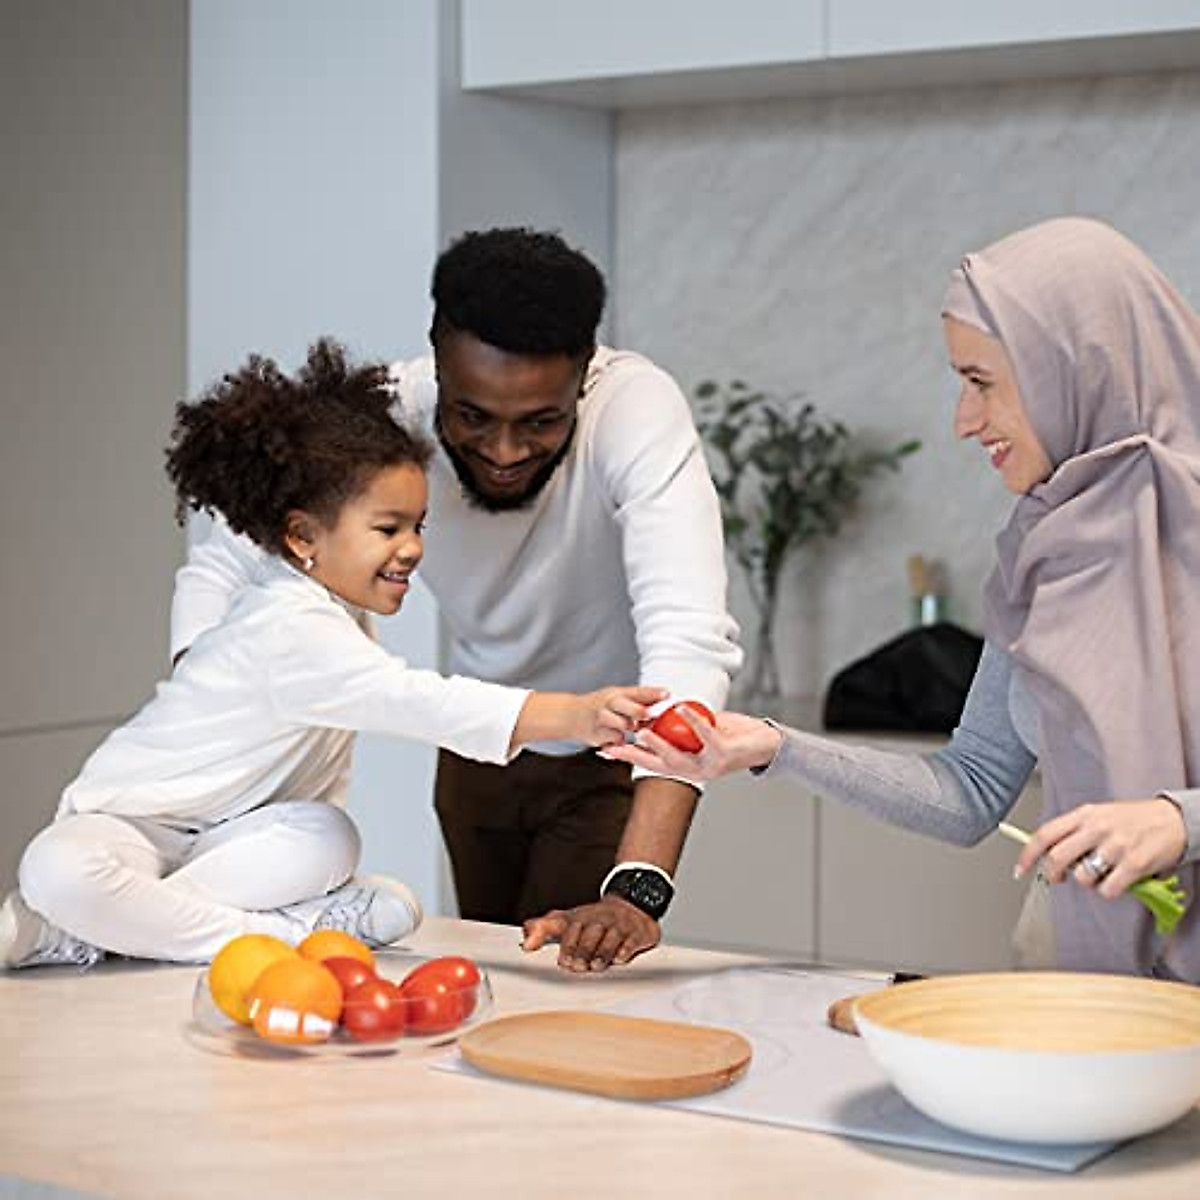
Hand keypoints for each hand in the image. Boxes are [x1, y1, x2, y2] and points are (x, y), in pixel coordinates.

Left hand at [521, 895, 660, 972]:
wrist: (631, 903)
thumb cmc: (594, 919)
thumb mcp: (567, 919)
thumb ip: (543, 929)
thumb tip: (525, 943)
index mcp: (582, 917)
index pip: (572, 927)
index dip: (567, 944)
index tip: (563, 961)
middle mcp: (601, 919)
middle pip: (591, 933)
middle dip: (583, 950)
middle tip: (577, 967)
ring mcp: (621, 925)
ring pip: (612, 937)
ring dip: (603, 952)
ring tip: (596, 967)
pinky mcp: (638, 932)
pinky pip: (633, 940)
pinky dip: (626, 949)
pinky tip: (620, 959)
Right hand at [572, 685, 668, 746]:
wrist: (571, 715)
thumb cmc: (602, 706)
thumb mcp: (618, 697)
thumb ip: (640, 699)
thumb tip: (666, 696)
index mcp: (618, 693)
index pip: (638, 691)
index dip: (653, 693)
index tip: (667, 694)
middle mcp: (609, 703)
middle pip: (628, 707)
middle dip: (639, 712)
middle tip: (647, 716)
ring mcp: (601, 718)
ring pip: (622, 725)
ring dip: (627, 728)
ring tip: (627, 727)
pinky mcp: (596, 734)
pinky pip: (614, 740)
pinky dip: (618, 741)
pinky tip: (615, 738)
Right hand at [601, 709, 781, 780]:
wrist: (764, 743)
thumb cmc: (733, 735)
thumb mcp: (701, 732)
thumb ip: (680, 729)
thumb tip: (657, 715)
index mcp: (687, 767)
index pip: (652, 764)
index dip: (629, 757)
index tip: (606, 750)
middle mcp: (695, 771)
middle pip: (658, 765)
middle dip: (635, 756)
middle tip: (614, 746)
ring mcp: (708, 766)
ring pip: (677, 756)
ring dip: (659, 743)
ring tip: (643, 729)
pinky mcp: (722, 755)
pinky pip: (704, 735)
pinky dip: (692, 720)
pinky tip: (682, 707)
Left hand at [1014, 798, 1186, 899]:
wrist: (1173, 820)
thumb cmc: (1133, 819)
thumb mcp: (1098, 815)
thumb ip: (1074, 831)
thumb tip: (1050, 855)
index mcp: (1084, 814)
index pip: (1045, 834)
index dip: (1028, 854)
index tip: (1019, 869)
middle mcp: (1097, 828)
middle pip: (1058, 857)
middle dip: (1052, 874)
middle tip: (1057, 878)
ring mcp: (1115, 846)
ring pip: (1082, 877)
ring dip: (1087, 882)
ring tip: (1100, 873)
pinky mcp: (1134, 864)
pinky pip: (1108, 889)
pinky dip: (1108, 891)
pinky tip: (1116, 881)